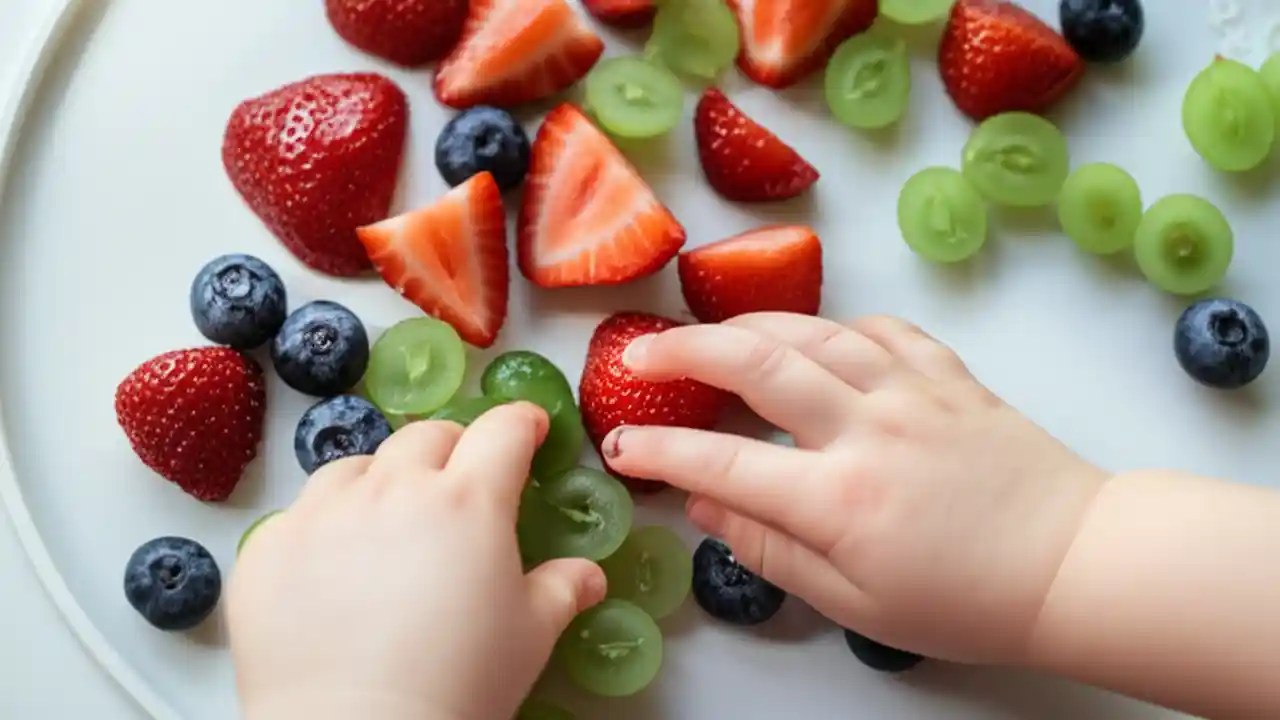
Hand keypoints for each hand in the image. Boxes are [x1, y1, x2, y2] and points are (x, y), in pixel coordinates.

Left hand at [228, 403, 605, 719]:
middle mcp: (392, 490)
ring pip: (357, 467)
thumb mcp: (530, 638)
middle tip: (462, 482)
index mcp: (466, 502)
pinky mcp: (269, 550)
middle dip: (452, 450)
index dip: (520, 422)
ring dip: (382, 479)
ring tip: (390, 517)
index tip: (527, 429)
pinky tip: (334, 567)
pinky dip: (324, 528)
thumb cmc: (459, 685)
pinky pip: (299, 516)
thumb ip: (562, 591)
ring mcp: (321, 515)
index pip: (501, 432)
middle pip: (426, 437)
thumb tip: (587, 576)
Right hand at [603, 313, 1107, 664]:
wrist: (1074, 564)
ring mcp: (911, 390)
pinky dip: (835, 326)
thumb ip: (772, 550)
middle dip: (683, 350)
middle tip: (637, 352)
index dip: (658, 451)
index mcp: (839, 498)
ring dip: (747, 323)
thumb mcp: (855, 604)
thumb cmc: (965, 601)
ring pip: (811, 330)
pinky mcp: (948, 374)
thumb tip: (703, 509)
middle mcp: (868, 428)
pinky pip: (880, 329)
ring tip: (708, 333)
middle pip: (756, 362)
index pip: (722, 463)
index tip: (618, 446)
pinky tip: (816, 339)